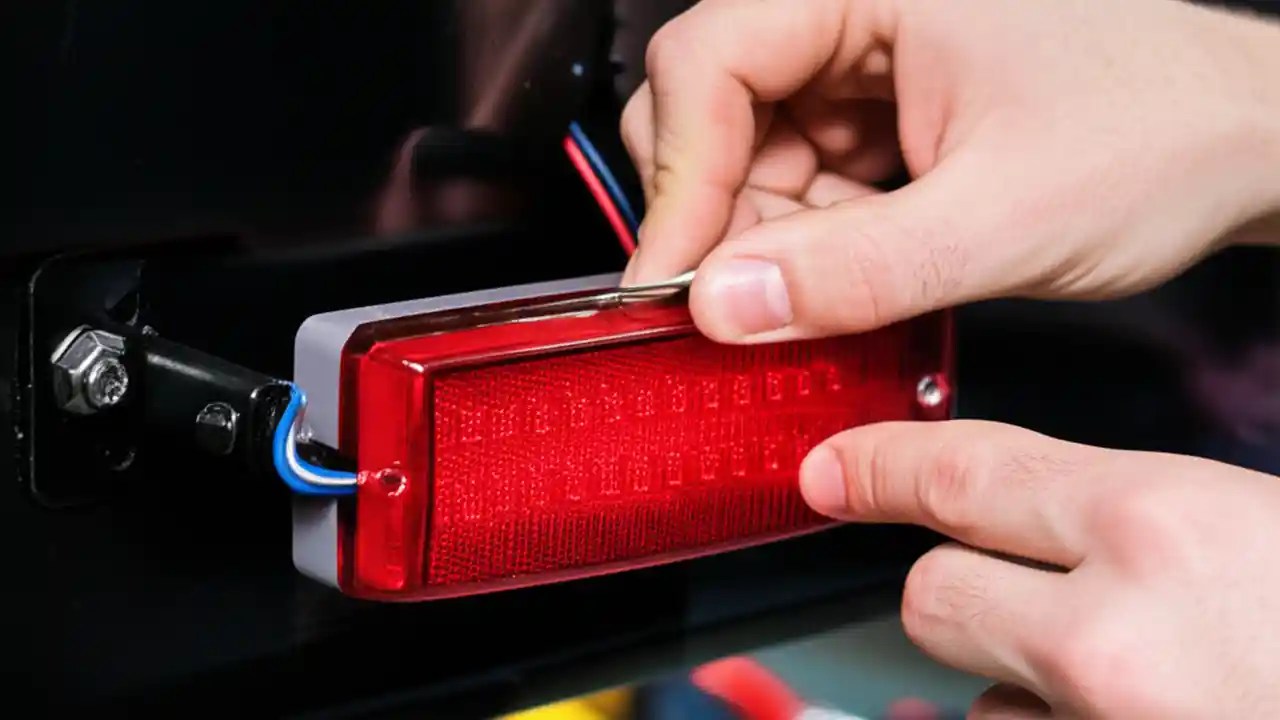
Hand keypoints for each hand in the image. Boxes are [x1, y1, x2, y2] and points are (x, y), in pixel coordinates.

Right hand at [620, 0, 1279, 342]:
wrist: (1244, 143)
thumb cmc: (1163, 135)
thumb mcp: (1004, 220)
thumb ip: (855, 268)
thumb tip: (722, 304)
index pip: (711, 58)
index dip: (679, 176)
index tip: (671, 282)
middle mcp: (856, 11)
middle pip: (710, 106)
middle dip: (718, 214)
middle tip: (744, 308)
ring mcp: (864, 61)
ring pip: (745, 153)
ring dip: (766, 240)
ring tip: (830, 297)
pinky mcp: (878, 111)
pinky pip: (797, 178)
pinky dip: (807, 241)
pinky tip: (853, 277)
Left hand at [798, 420, 1279, 717]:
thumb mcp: (1255, 534)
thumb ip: (1137, 529)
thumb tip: (1024, 526)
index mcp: (1167, 527)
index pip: (964, 474)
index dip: (884, 466)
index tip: (834, 470)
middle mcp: (1113, 638)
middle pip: (933, 595)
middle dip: (961, 593)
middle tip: (1034, 605)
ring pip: (980, 702)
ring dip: (1024, 693)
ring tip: (1140, 688)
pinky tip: (1141, 718)